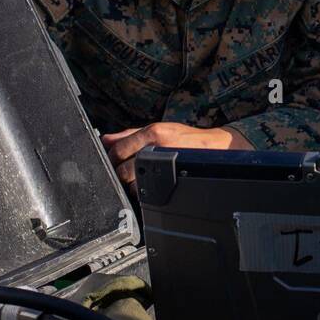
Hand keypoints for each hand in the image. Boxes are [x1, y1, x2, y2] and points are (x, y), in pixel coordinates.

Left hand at [100, 123, 252, 184]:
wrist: (214, 148)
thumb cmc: (185, 138)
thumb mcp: (158, 129)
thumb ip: (130, 134)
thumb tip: (105, 139)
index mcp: (152, 133)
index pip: (119, 149)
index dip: (112, 158)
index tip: (113, 161)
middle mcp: (157, 148)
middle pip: (123, 168)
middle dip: (120, 173)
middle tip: (124, 172)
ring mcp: (164, 165)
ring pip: (134, 183)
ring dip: (131, 184)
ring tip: (139, 178)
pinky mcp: (170, 179)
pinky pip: (148, 190)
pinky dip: (144, 190)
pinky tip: (150, 184)